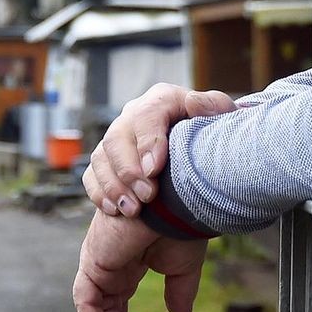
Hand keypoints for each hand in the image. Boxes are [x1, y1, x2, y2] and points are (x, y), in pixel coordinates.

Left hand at [72, 209, 207, 311]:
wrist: (178, 204)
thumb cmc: (182, 226)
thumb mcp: (183, 268)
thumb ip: (179, 292)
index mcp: (129, 262)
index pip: (116, 300)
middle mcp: (110, 262)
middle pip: (103, 308)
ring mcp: (99, 261)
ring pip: (93, 307)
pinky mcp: (93, 261)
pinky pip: (85, 300)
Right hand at [83, 84, 238, 217]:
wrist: (199, 169)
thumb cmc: (212, 140)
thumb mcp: (220, 122)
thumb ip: (215, 107)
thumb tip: (195, 103)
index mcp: (163, 101)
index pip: (147, 114)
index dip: (148, 140)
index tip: (155, 169)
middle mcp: (135, 116)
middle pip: (117, 136)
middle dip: (129, 170)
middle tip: (147, 196)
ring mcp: (117, 139)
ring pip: (101, 157)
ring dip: (114, 186)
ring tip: (133, 211)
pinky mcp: (105, 162)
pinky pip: (91, 176)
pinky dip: (100, 193)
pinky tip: (115, 210)